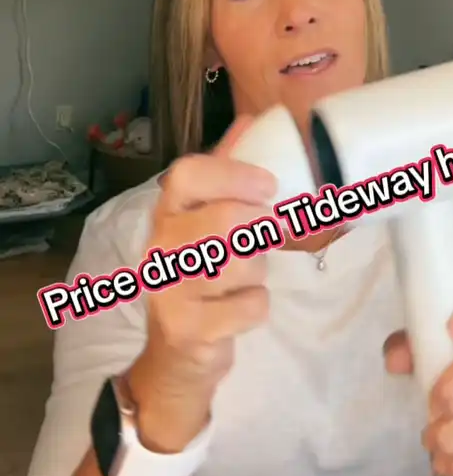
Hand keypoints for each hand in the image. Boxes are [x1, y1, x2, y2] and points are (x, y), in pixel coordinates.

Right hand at [127, 116, 277, 451]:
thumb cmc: (199, 279)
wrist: (176, 355)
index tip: (268, 185)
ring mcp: (170, 291)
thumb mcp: (206, 223)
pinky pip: (250, 305)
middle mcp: (160, 248)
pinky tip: (238, 310)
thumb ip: (225, 176)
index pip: (186, 175)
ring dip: (258, 270)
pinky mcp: (189, 329)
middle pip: (224, 221)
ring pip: (241, 264)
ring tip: (244, 276)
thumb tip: (251, 120)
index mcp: (166, 215)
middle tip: (269, 235)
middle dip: (260, 228)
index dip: (232, 174)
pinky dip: (257, 306)